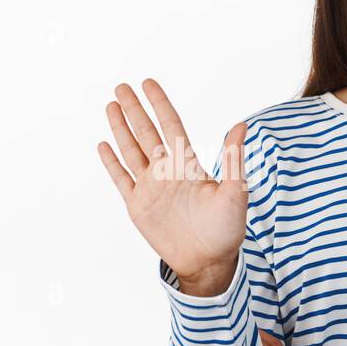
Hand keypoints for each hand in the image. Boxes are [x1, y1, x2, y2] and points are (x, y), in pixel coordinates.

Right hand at [97, 78, 250, 292]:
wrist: (208, 262)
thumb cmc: (226, 229)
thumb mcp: (235, 192)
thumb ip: (233, 159)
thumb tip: (242, 125)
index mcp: (188, 164)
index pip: (170, 125)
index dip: (159, 104)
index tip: (148, 83)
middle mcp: (166, 170)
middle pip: (146, 132)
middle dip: (134, 109)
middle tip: (122, 86)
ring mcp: (150, 187)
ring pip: (131, 150)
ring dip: (121, 128)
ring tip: (111, 105)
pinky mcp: (138, 206)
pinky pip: (121, 179)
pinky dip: (111, 162)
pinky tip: (104, 144)